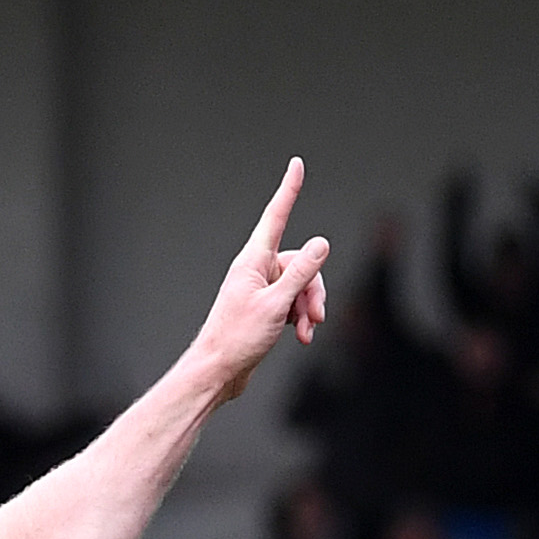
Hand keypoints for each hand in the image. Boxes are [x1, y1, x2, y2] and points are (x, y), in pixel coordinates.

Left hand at [189, 160, 333, 401]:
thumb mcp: (277, 304)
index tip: (296, 165)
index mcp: (253, 261)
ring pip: (299, 286)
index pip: (276, 216)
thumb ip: (301, 273)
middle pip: (300, 263)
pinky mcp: (264, 308)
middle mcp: (256, 270)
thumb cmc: (238, 339)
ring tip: (307, 331)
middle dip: (314, 289)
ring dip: (309, 308)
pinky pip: (292, 302)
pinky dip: (300, 318)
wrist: (218, 372)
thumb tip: (321, 244)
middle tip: (316, 316)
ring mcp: (260, 289)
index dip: (289, 190)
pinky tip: (300, 336)